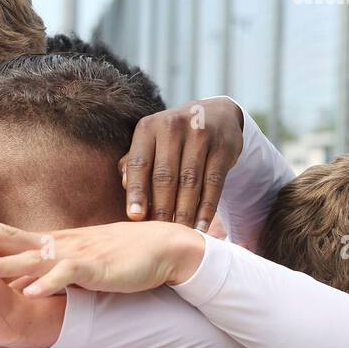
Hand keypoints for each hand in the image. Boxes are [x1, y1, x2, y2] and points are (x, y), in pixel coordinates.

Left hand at [0, 197, 204, 295]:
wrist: (161, 247)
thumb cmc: (118, 258)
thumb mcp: (75, 264)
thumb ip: (46, 273)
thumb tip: (17, 285)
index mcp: (49, 243)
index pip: (5, 231)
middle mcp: (56, 245)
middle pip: (8, 233)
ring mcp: (74, 255)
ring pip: (32, 259)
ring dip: (3, 264)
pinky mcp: (94, 269)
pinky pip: (67, 277)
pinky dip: (49, 285)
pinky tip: (32, 292)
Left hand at [120, 96, 242, 229]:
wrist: (215, 114)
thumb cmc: (172, 137)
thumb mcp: (151, 142)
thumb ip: (135, 163)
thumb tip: (125, 186)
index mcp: (148, 128)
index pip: (139, 163)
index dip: (136, 191)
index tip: (135, 217)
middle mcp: (173, 127)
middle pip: (165, 176)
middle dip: (161, 208)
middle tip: (159, 233)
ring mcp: (200, 135)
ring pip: (190, 182)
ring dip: (184, 212)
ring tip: (180, 234)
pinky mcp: (223, 147)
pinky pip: (213, 184)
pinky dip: (207, 209)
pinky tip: (201, 227)